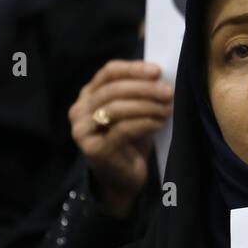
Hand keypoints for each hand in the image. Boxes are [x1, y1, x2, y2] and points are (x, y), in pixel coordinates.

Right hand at [69, 60, 172, 218]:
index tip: (157, 71)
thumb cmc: (130, 142)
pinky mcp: (94, 149)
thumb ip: (139, 93)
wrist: (123, 179)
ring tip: (166, 108)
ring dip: (147, 106)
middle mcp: (79, 111)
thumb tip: (159, 75)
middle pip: (113, 89)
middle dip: (144, 88)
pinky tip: (159, 123)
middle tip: (167, 92)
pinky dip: (145, 123)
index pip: (108, 72)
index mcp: (87, 96)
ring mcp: (83, 131)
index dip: (133, 69)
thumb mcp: (134, 111)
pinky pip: (123, 129)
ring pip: (117, 108)